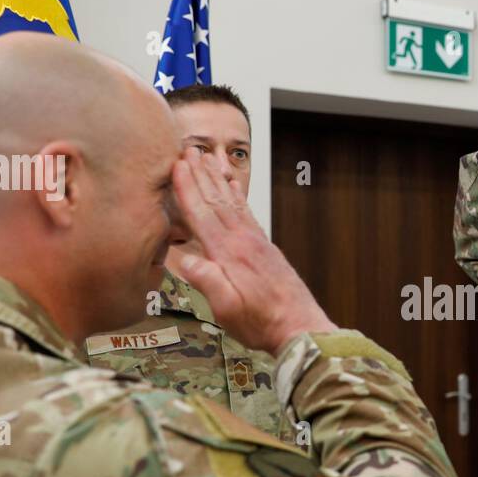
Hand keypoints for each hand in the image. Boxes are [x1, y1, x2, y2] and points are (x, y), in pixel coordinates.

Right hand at [170, 147, 334, 354]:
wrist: (301, 327)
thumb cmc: (263, 323)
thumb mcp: (228, 310)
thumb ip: (208, 282)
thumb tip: (183, 259)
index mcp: (230, 254)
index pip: (202, 214)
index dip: (187, 189)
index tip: (176, 166)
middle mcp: (244, 241)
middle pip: (216, 200)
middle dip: (200, 174)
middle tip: (188, 149)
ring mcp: (256, 241)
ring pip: (232, 202)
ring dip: (217, 178)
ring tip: (208, 158)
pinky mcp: (264, 246)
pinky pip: (246, 212)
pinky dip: (236, 194)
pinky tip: (232, 184)